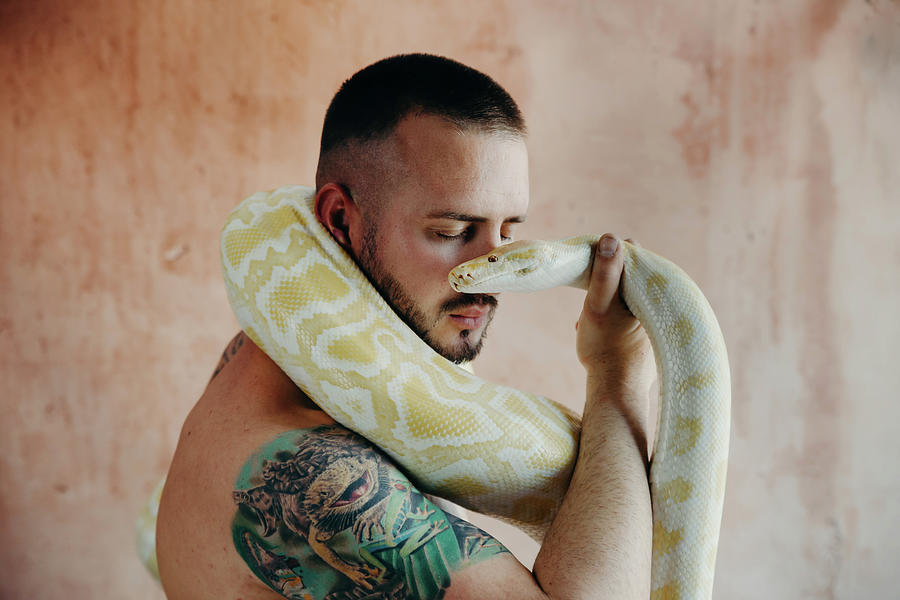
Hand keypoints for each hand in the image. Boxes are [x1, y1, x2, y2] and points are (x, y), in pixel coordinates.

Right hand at [575, 234, 654, 396]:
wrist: (616, 391)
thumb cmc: (605, 348)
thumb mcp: (598, 305)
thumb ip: (605, 273)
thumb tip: (611, 238)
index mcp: (653, 292)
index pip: (634, 255)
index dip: (611, 256)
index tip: (592, 266)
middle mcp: (661, 305)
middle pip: (630, 277)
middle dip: (606, 282)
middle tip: (589, 295)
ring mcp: (656, 323)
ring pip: (627, 298)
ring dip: (607, 301)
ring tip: (589, 318)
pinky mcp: (649, 339)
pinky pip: (629, 317)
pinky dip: (613, 318)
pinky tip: (596, 332)